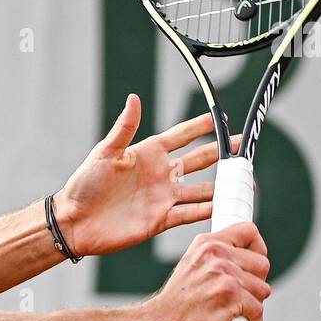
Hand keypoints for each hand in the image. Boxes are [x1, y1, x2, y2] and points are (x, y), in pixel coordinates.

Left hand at [52, 94, 238, 256]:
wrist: (75, 222)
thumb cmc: (84, 185)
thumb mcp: (105, 152)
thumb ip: (124, 128)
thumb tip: (134, 98)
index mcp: (148, 153)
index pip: (182, 135)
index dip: (201, 126)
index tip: (222, 118)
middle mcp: (160, 174)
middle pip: (199, 160)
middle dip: (221, 154)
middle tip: (243, 147)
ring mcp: (163, 197)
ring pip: (201, 189)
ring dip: (222, 185)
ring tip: (245, 182)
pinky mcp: (161, 219)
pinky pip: (191, 213)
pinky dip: (210, 211)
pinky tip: (227, 207)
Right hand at [141, 222, 271, 320]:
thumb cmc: (177, 303)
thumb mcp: (192, 266)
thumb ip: (217, 256)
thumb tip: (250, 257)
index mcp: (207, 243)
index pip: (249, 231)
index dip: (257, 250)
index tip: (251, 265)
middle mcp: (216, 255)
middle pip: (263, 264)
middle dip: (255, 284)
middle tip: (235, 296)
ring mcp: (224, 276)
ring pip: (263, 290)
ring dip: (252, 306)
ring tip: (230, 312)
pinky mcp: (230, 299)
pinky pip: (258, 312)